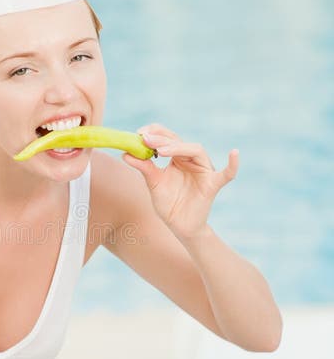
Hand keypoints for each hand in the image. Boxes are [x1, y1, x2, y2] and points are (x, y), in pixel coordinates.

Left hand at [122, 123, 238, 240]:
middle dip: (162, 139)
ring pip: (195, 151)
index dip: (156, 133)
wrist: (180, 226)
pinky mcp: (212, 184)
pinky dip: (232, 164)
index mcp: (178, 157)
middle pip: (180, 142)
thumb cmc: (169, 203)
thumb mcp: (153, 183)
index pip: (168, 138)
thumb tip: (125, 152)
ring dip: (178, 147)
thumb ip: (143, 167)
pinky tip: (234, 153)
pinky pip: (226, 174)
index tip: (140, 132)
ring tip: (160, 151)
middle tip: (145, 139)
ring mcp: (204, 170)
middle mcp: (192, 159)